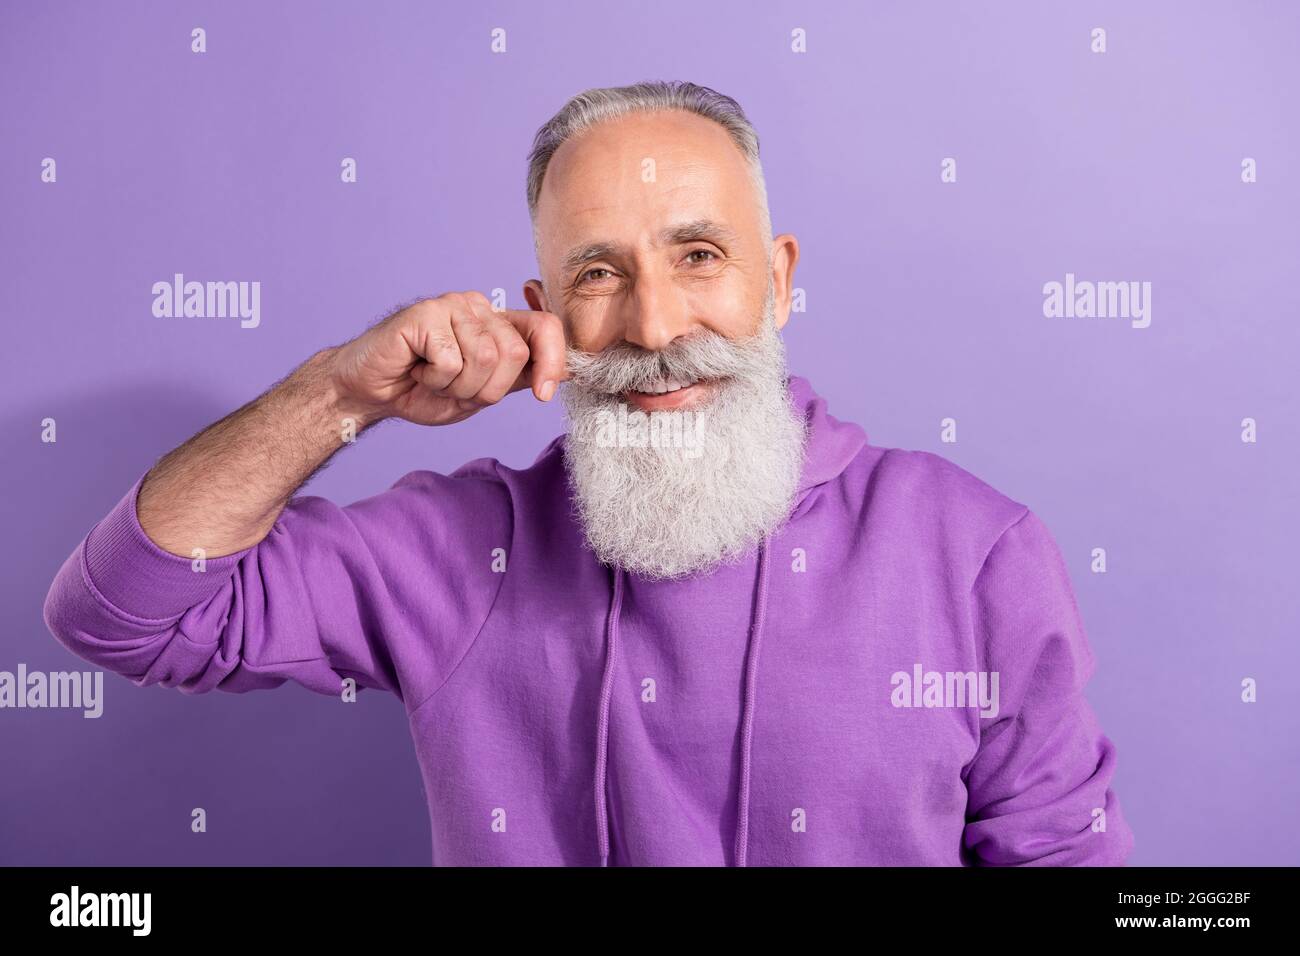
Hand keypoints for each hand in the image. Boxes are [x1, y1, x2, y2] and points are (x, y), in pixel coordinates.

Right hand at [330, 291, 567, 426]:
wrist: (372, 392)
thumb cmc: (423, 390)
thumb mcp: (482, 391)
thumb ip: (520, 377)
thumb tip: (570, 371)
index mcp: (498, 324)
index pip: (545, 328)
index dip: (552, 361)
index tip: (543, 395)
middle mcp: (479, 308)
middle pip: (514, 353)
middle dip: (487, 389)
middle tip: (454, 387)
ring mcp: (453, 305)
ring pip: (485, 358)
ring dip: (458, 386)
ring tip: (434, 378)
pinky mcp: (425, 312)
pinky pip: (451, 359)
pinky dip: (435, 379)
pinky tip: (417, 369)